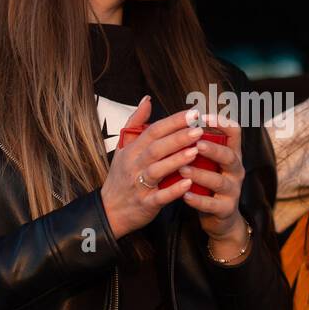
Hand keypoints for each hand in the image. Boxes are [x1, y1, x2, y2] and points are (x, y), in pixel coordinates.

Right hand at [100, 98, 202, 239]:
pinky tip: (188, 184)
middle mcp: (135, 165)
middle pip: (156, 148)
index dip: (173, 121)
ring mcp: (139, 185)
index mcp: (132, 150)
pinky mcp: (146, 204)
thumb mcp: (123, 148)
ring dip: (176, 161)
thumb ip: (136, 123)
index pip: (153, 130)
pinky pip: (160, 197)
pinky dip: (173, 190)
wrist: (109, 210)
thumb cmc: (120, 176)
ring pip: (157, 170)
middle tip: (198, 130)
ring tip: (195, 151)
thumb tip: (147, 99)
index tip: (193, 113)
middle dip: (178, 138)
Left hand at [178, 113, 244, 242]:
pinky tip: (185, 195)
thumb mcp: (207, 162)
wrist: (218, 218)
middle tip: (196, 143)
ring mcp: (232, 191)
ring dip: (201, 174)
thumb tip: (183, 119)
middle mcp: (236, 170)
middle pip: (230, 156)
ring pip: (219, 181)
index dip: (222, 122)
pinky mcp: (226, 209)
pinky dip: (198, 200)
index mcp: (231, 154)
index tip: (203, 116)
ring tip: (182, 169)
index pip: (235, 132)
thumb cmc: (207, 184)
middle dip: (213, 149)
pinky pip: (212, 205)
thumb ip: (199, 143)